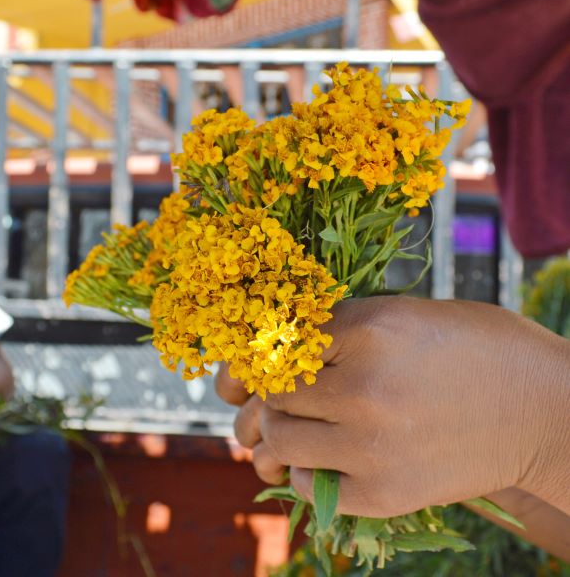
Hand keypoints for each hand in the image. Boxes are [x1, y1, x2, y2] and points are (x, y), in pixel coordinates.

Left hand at [217, 296, 569, 517]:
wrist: (545, 412)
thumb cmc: (476, 352)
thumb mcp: (409, 314)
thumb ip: (343, 328)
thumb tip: (272, 348)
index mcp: (372, 328)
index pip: (280, 337)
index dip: (267, 349)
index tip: (263, 360)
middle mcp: (364, 385)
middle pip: (272, 391)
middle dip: (267, 394)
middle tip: (275, 399)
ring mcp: (372, 444)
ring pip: (278, 439)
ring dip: (274, 435)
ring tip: (284, 432)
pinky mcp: (383, 492)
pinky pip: (305, 484)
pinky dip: (301, 472)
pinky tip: (318, 461)